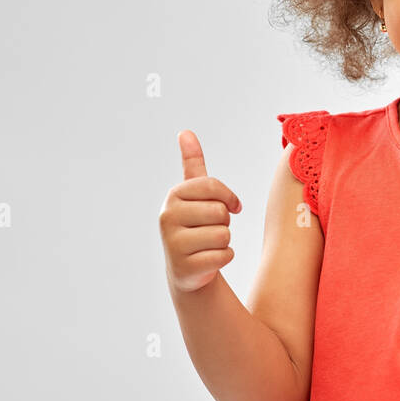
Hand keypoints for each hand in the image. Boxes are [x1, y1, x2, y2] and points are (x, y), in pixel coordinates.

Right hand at [158, 131, 241, 294]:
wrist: (188, 268)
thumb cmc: (196, 224)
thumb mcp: (193, 194)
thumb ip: (192, 164)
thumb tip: (185, 132)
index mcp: (173, 195)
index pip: (212, 186)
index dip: (229, 198)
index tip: (232, 206)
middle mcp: (168, 217)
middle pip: (220, 211)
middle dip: (224, 221)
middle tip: (210, 229)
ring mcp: (173, 243)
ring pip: (224, 234)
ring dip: (224, 241)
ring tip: (207, 244)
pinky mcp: (186, 267)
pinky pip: (225, 255)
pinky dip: (225, 258)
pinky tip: (209, 259)